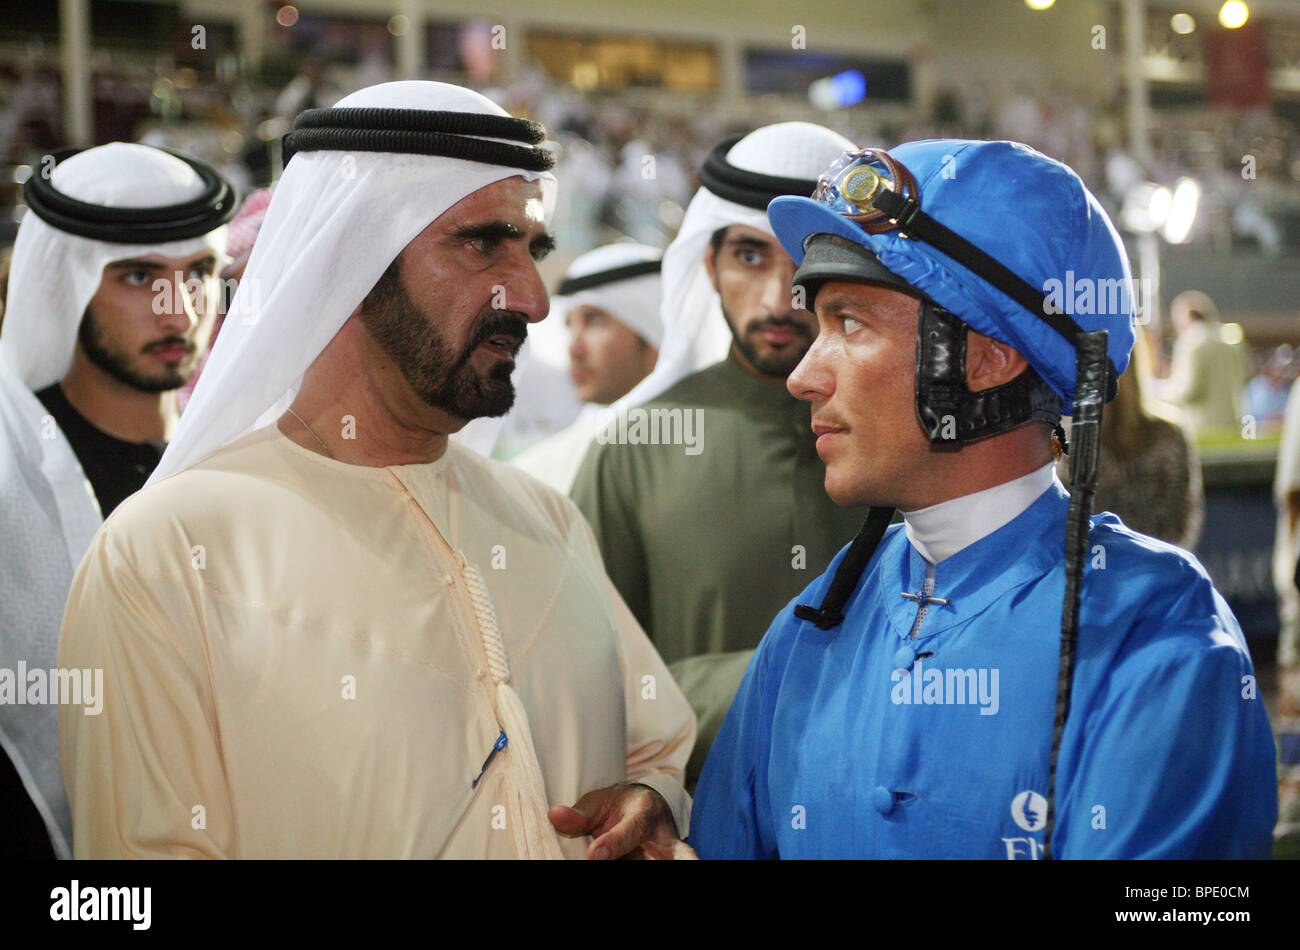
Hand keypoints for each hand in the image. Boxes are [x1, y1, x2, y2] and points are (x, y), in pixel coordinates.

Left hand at [548, 783, 697, 859]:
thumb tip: (554, 815)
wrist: (645, 808)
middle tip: (664, 863)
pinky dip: (657, 872)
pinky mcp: (668, 865)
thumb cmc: (617, 806)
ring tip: (634, 865)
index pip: (632, 830)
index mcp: (645, 812)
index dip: (613, 844)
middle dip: (677, 862)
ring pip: (678, 864)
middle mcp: (664, 838)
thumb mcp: (599, 802)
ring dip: (664, 869)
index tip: (594, 855)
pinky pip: (667, 872)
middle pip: (680, 855)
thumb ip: (579, 814)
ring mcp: (669, 858)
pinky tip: (634, 879)